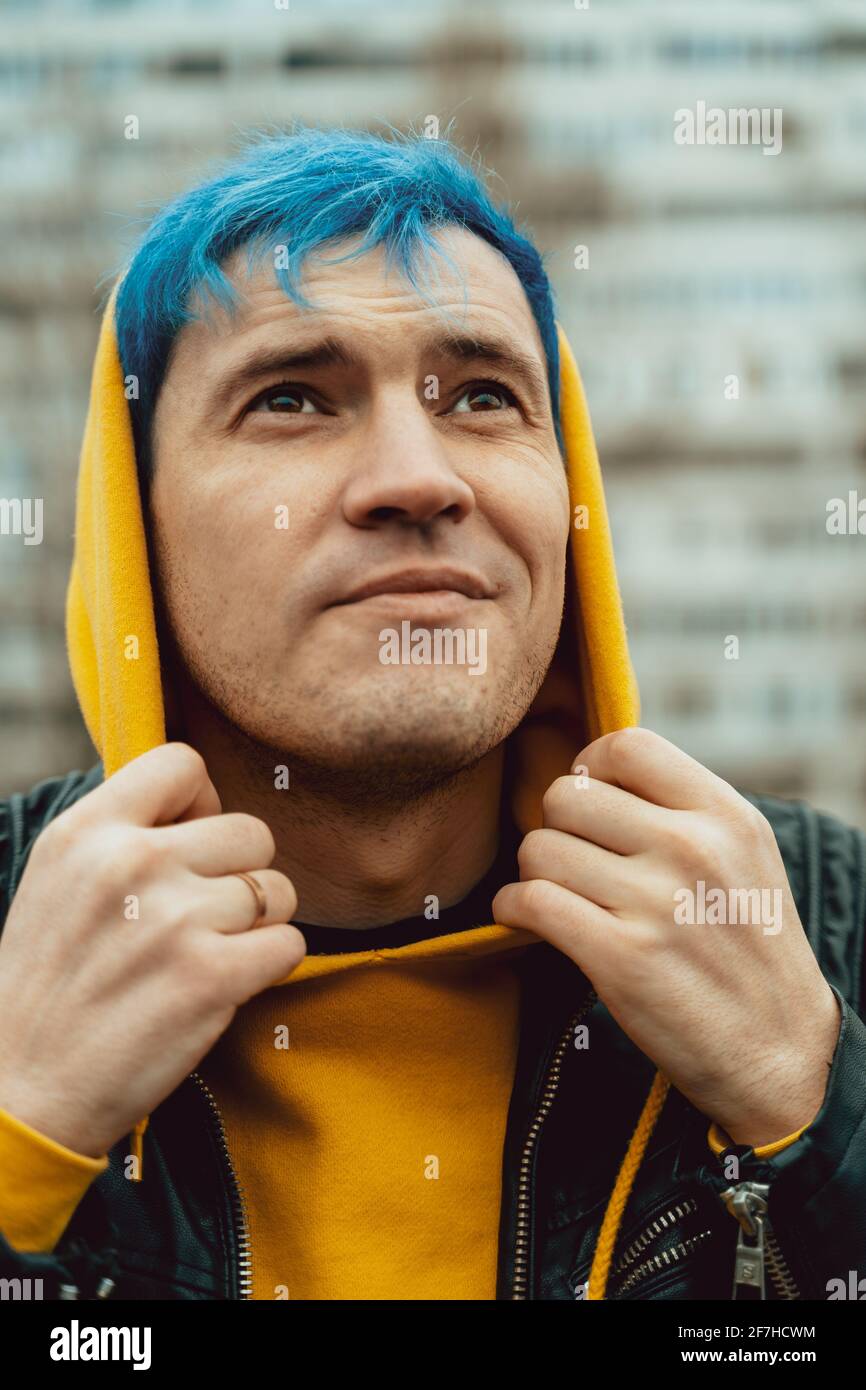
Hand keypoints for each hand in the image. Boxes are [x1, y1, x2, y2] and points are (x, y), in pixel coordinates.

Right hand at [0, 743, 305, 1157]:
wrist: (27, 1089)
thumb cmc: (52, 983)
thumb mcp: (58, 879)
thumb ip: (121, 832)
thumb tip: (202, 803)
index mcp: (85, 831)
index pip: (183, 763)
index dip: (202, 804)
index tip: (188, 844)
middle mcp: (132, 864)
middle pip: (251, 831)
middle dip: (239, 875)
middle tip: (200, 918)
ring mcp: (175, 920)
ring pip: (278, 891)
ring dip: (258, 925)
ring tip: (207, 954)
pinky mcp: (212, 978)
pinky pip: (291, 943)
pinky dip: (270, 966)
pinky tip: (225, 984)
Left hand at [492, 727, 840, 1146]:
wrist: (779, 1052)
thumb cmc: (747, 947)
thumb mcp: (743, 856)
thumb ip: (680, 808)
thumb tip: (590, 770)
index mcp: (725, 815)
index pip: (626, 745)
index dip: (590, 768)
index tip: (589, 801)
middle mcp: (692, 849)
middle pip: (566, 796)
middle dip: (557, 828)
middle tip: (574, 862)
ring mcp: (655, 903)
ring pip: (538, 848)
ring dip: (536, 874)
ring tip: (560, 896)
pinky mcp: (619, 958)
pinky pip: (526, 902)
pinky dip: (512, 910)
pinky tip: (528, 921)